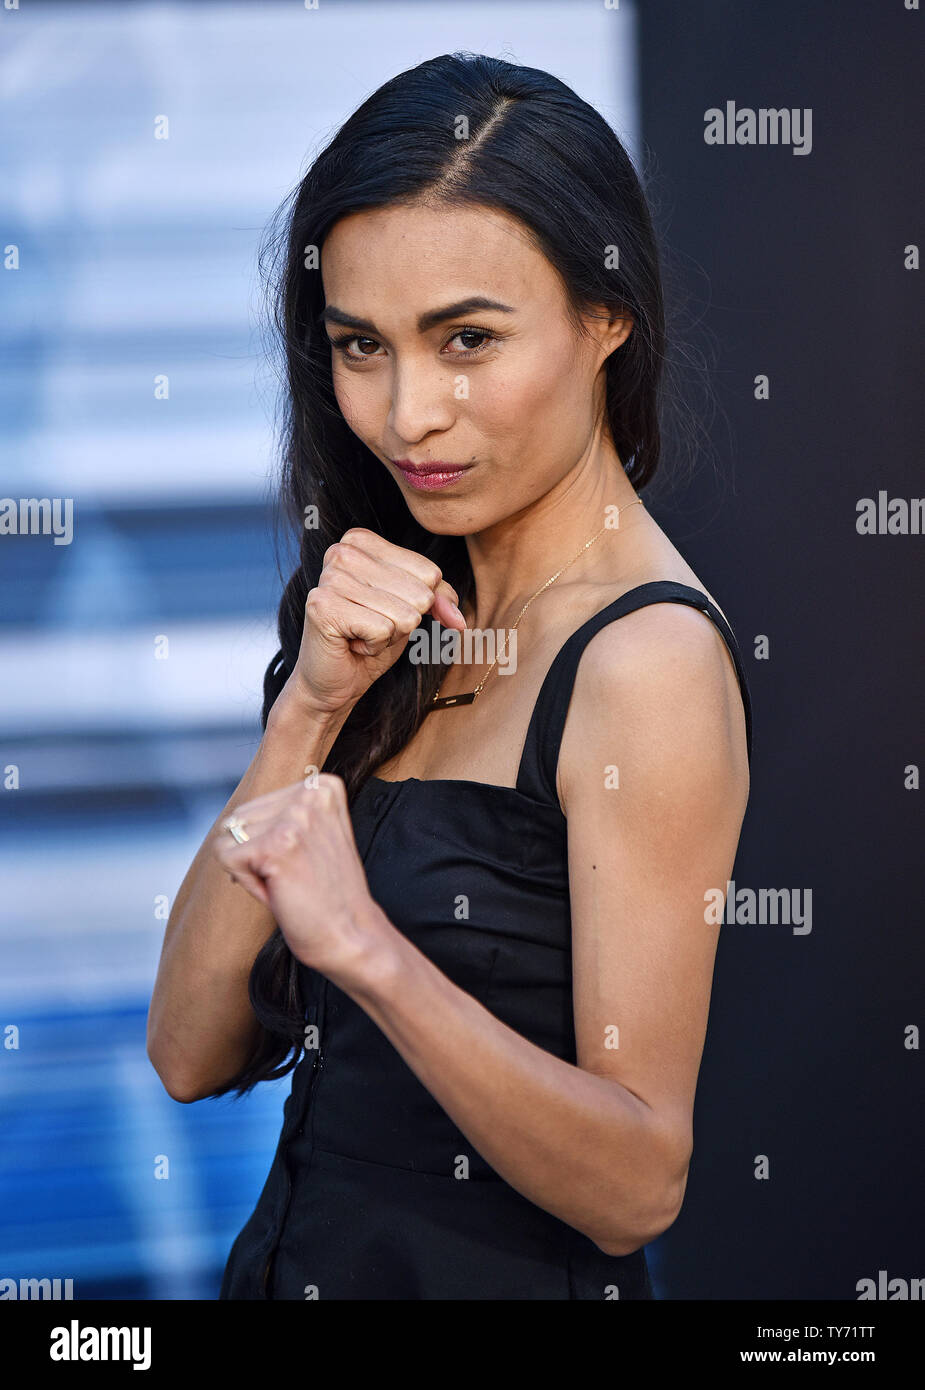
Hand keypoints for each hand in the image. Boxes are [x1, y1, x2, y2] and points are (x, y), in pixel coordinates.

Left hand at [214, 773, 391, 984]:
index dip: (268, 841)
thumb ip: (285, 813)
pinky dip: (246, 882)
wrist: (352, 935)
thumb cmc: (328, 894)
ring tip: (290, 882)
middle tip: (295, 875)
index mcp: (323, 786)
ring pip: (230, 837)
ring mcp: (294, 818)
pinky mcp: (275, 845)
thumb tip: (229, 819)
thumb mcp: (315, 835)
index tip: (304, 861)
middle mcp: (310, 793)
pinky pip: (227, 857)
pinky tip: (280, 890)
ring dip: (251, 868)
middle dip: (255, 852)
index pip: (256, 806)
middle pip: (239, 818)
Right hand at [285, 526, 466, 717]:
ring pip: (404, 614)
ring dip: (389, 636)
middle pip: (420, 593)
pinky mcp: (323, 607)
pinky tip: (352, 644)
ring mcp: (330, 578)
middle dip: (403, 622)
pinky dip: (374, 647)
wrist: (334, 680)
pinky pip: (383, 630)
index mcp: (361, 541)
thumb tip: (458, 618)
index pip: (429, 572)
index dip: (419, 603)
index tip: (386, 611)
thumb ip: (439, 598)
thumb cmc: (370, 638)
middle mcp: (342, 552)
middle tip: (371, 626)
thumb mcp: (411, 609)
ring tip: (361, 634)